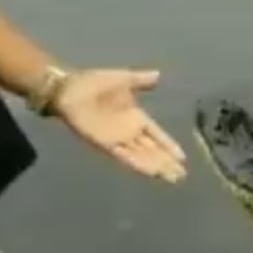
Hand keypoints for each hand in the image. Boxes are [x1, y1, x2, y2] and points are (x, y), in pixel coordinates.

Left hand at [53, 69, 186, 182]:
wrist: (69, 88)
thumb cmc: (93, 82)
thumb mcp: (122, 78)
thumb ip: (140, 80)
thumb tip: (158, 75)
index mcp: (135, 117)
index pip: (157, 135)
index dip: (169, 145)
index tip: (182, 157)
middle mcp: (129, 131)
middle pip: (152, 150)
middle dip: (166, 162)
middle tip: (182, 175)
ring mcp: (118, 139)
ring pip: (142, 157)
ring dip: (156, 167)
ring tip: (171, 177)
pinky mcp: (105, 144)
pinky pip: (126, 157)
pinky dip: (139, 164)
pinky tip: (151, 172)